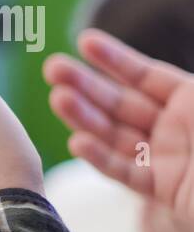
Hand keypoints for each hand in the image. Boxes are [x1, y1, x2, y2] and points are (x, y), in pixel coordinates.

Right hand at [44, 29, 193, 216]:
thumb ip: (190, 89)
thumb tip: (163, 69)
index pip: (148, 76)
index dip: (116, 59)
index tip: (85, 41)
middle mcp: (180, 127)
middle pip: (123, 102)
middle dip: (87, 85)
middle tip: (52, 69)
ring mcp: (169, 158)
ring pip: (117, 135)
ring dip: (85, 117)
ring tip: (57, 100)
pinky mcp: (164, 190)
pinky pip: (125, 172)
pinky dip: (100, 159)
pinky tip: (78, 143)